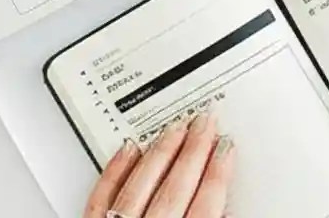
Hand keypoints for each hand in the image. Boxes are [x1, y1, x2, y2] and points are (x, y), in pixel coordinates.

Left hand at [83, 112, 234, 217]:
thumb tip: (226, 208)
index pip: (205, 204)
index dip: (219, 171)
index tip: (226, 145)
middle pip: (176, 186)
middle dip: (195, 149)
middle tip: (206, 120)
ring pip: (141, 183)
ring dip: (161, 151)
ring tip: (175, 127)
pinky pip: (102, 195)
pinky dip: (115, 170)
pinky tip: (127, 148)